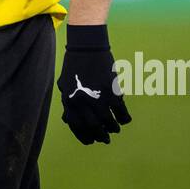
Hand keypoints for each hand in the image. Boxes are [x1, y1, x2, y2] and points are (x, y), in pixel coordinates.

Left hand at [57, 24, 130, 144]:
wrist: (86, 47)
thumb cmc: (74, 64)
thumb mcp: (64, 85)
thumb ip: (67, 102)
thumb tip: (67, 120)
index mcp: (69, 101)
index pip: (76, 126)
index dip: (84, 136)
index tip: (91, 141)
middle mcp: (82, 102)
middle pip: (93, 127)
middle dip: (100, 136)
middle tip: (106, 139)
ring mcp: (97, 97)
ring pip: (108, 122)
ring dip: (113, 128)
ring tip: (115, 129)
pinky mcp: (111, 91)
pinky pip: (120, 111)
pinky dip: (124, 118)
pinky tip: (125, 119)